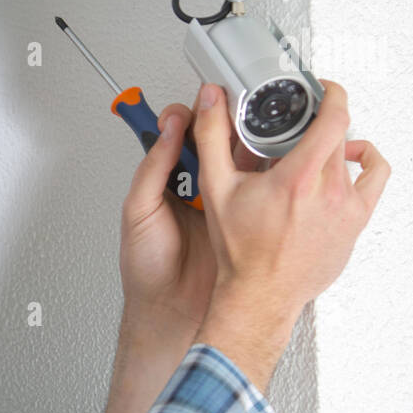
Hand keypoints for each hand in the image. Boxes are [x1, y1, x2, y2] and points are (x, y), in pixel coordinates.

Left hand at [117, 88, 273, 328]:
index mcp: (167, 180)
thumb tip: (168, 130)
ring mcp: (223, 202)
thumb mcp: (138, 213)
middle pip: (214, 140)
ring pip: (240, 160)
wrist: (172, 311)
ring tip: (258, 124)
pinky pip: (259, 189)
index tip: (201, 101)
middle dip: (225, 119)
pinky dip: (268, 172)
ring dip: (250, 140)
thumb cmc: (147, 269)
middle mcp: (196, 186)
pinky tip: (274, 158)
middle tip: (236, 105)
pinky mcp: (245, 219)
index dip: (190, 116)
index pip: (180, 135)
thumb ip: (152, 170)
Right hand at [191, 79, 390, 318]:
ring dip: (333, 146)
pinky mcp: (357, 223)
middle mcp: (330, 191)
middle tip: (298, 126)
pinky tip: (348, 163)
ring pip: (351, 156)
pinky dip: (365, 163)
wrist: (260, 294)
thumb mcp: (216, 188)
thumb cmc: (240, 251)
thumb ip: (212, 137)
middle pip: (339, 134)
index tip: (322, 88)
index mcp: (298, 178)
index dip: (331, 93)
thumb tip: (213, 101)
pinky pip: (374, 179)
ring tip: (313, 149)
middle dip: (319, 123)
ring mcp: (348, 208)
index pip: (334, 117)